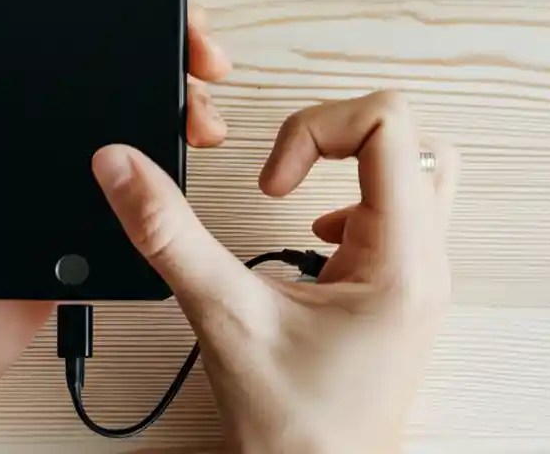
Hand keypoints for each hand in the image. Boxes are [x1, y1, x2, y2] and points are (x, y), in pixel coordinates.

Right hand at [91, 92, 456, 453]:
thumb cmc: (296, 427)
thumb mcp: (221, 316)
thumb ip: (167, 233)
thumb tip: (124, 167)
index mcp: (400, 260)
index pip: (389, 126)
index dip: (316, 128)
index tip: (272, 178)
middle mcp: (425, 261)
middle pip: (410, 135)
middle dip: (336, 135)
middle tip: (286, 171)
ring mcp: (421, 276)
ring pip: (416, 169)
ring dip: (354, 166)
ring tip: (300, 195)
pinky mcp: (403, 288)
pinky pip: (403, 211)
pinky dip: (355, 200)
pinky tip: (314, 240)